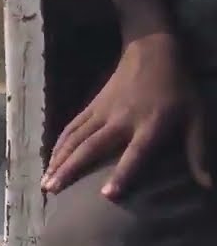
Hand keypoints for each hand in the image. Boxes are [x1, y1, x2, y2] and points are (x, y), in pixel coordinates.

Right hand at [42, 32, 208, 198]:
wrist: (152, 50)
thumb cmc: (178, 88)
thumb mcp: (197, 117)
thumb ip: (198, 152)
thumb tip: (207, 185)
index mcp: (150, 125)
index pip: (135, 154)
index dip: (122, 174)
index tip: (106, 195)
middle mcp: (120, 120)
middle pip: (91, 147)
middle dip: (70, 169)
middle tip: (52, 189)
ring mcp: (101, 112)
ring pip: (75, 138)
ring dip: (58, 160)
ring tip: (44, 181)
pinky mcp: (92, 106)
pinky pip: (72, 127)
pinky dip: (59, 144)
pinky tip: (50, 159)